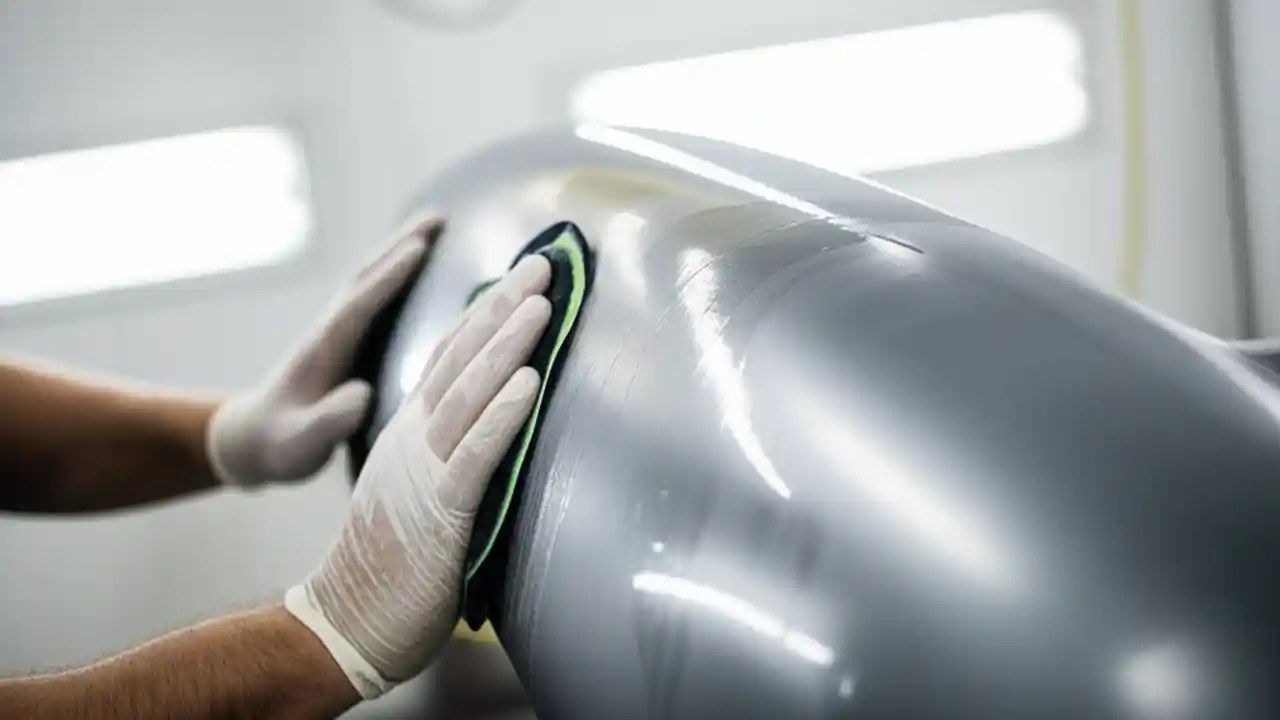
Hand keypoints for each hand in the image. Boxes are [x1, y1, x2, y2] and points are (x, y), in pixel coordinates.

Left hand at [206, 216, 438, 487]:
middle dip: (400, 245)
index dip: (388, 277)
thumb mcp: (301, 445)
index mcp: (324, 351)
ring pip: (370, 277)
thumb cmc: (280, 447)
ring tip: (436, 223)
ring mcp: (336, 329)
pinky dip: (397, 267)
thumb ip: (328, 423)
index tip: (419, 249)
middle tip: (440, 217)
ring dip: (400, 247)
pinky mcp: (345, 336)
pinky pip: (376, 291)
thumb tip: (361, 396)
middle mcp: (330, 330)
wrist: (254, 440)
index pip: (359, 305)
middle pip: (366, 277)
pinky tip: (420, 258)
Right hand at [284, 254, 551, 697]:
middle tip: (541, 262)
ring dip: (508, 345)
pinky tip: (530, 383)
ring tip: (542, 302)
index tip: (521, 276)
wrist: (345, 620)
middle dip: (502, 306)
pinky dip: (502, 415)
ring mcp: (423, 472)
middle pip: (460, 358)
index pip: (449, 357)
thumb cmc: (393, 560)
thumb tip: (491, 422)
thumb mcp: (418, 487)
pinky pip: (475, 455)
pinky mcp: (439, 512)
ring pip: (468, 394)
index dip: (486, 312)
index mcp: (409, 431)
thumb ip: (449, 451)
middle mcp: (413, 439)